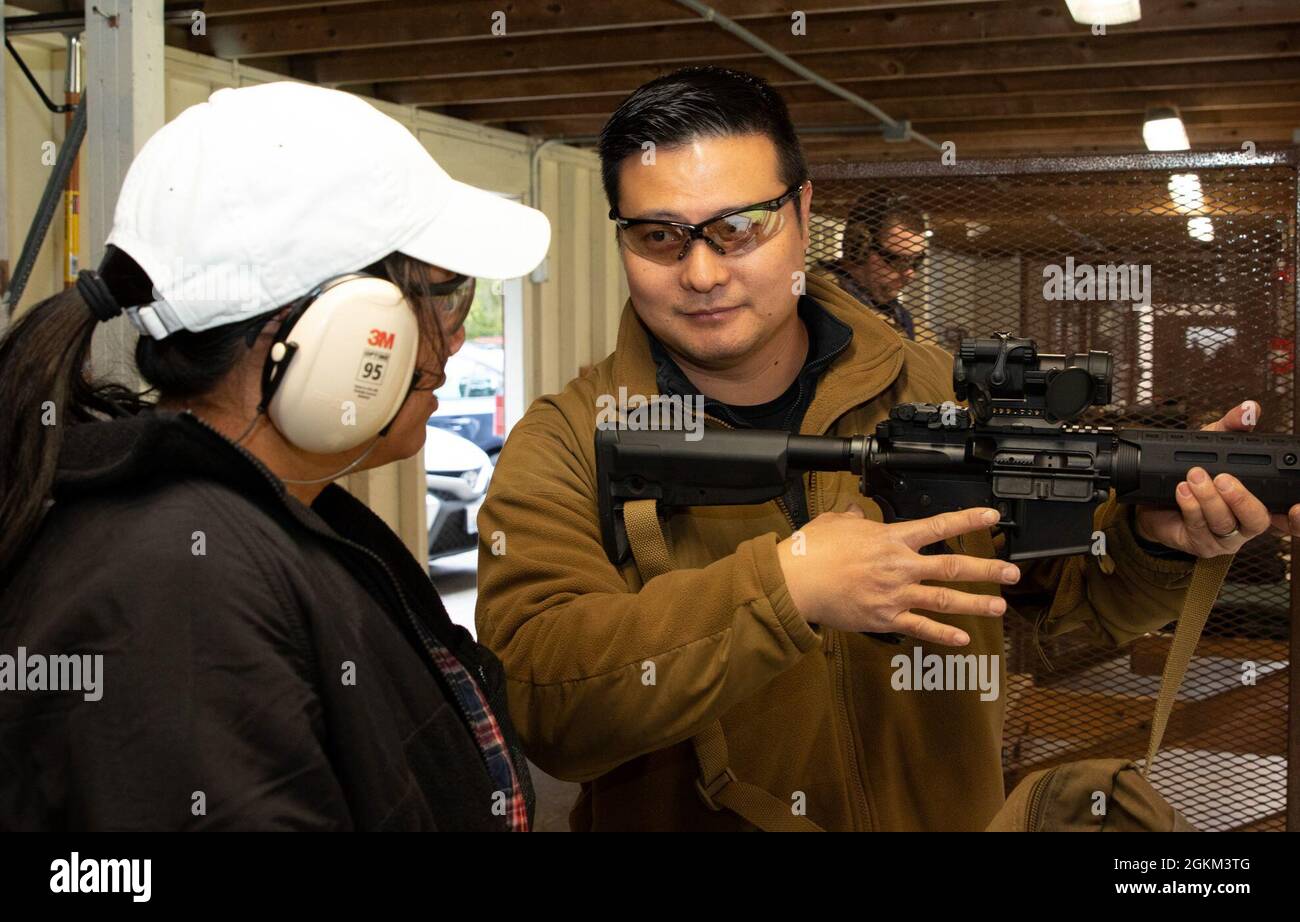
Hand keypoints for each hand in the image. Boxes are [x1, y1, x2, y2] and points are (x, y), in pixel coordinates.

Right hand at [776, 505, 1019, 646]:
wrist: (796, 582)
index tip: (992, 519)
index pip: (938, 526)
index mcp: (891, 539)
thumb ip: (852, 517)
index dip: (968, 521)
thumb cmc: (812, 552)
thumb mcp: (834, 522)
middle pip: (953, 567)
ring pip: (945, 599)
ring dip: (976, 603)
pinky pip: (921, 628)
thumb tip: (856, 511)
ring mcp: (895, 595)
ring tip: (999, 606)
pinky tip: (964, 639)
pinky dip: (944, 635)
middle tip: (1012, 572)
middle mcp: (900, 566)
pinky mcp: (885, 618)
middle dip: (987, 570)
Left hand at [1134, 400, 1299, 557]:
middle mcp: (1245, 522)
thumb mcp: (1213, 442)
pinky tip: (1181, 490)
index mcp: (1260, 501)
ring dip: (1209, 499)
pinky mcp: (1198, 543)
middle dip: (1241, 499)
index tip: (1294, 507)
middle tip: (1223, 479)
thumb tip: (1250, 410)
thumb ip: (1233, 427)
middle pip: (1257, 520)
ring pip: (1224, 523)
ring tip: (1194, 477)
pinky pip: (1198, 527)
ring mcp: (1222, 537)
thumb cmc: (1190, 469)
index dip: (1296, 517)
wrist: (1154, 494)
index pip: (1288, 518)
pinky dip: (1190, 506)